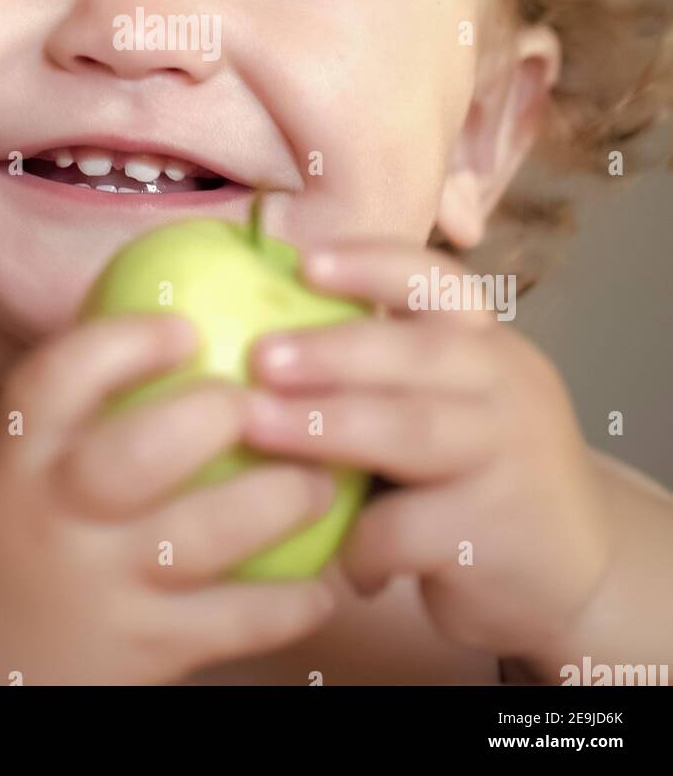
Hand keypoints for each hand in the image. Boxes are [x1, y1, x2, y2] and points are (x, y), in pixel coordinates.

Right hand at [0, 313, 339, 684]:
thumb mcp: (0, 465)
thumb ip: (67, 414)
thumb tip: (166, 336)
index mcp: (12, 459)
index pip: (58, 378)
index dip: (128, 342)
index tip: (185, 328)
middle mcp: (52, 517)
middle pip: (142, 452)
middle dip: (217, 416)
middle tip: (269, 402)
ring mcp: (96, 589)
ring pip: (202, 537)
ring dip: (278, 501)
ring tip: (321, 481)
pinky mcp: (138, 655)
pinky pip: (230, 625)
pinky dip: (288, 604)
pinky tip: (320, 586)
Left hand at [243, 239, 614, 658]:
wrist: (579, 571)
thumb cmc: (476, 473)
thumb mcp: (452, 403)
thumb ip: (384, 372)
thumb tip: (256, 340)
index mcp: (484, 343)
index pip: (437, 282)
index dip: (372, 266)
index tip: (305, 262)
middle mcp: (504, 386)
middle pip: (417, 353)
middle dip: (331, 350)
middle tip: (259, 356)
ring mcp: (507, 456)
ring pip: (411, 430)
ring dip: (324, 427)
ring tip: (254, 427)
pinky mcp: (495, 530)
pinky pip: (407, 529)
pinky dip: (360, 544)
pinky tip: (341, 563)